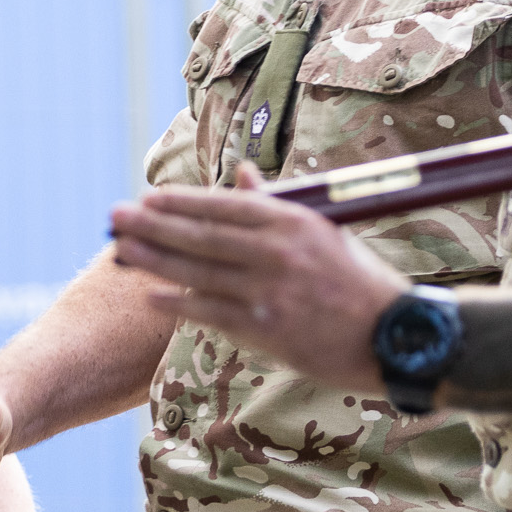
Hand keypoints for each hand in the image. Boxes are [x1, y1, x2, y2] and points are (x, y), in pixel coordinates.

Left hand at [107, 163, 408, 394]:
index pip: (225, 206)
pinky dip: (180, 302)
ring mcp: (271, 292)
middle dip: (154, 226)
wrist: (395, 336)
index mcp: (294, 221)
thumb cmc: (360, 282)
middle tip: (115, 217)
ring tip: (121, 250)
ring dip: (155, 260)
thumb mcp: (325, 232)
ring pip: (200, 272)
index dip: (182, 202)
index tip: (148, 198)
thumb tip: (242, 175)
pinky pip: (213, 313)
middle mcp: (279, 252)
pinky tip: (152, 293)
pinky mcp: (269, 330)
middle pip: (202, 236)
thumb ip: (277, 205)